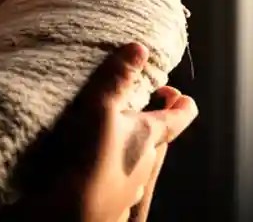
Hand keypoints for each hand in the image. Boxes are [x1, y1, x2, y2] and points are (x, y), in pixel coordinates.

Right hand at [18, 43, 198, 221]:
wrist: (69, 215)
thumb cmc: (88, 161)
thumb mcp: (99, 108)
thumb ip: (117, 77)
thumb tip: (139, 47)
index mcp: (150, 138)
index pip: (183, 115)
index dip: (180, 100)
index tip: (167, 88)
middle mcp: (146, 165)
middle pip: (156, 139)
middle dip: (142, 122)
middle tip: (123, 108)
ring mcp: (130, 190)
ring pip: (134, 164)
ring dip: (123, 150)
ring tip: (99, 140)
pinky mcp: (110, 208)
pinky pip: (114, 187)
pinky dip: (106, 176)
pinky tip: (87, 173)